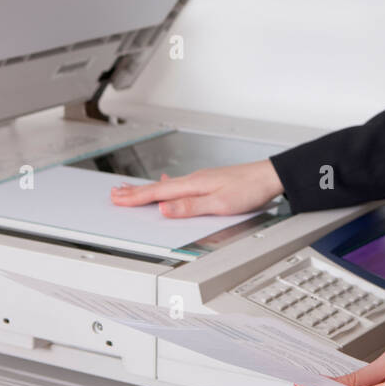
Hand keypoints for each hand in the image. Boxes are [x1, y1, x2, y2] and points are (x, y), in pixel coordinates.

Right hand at [109, 158, 283, 217]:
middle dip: (135, 191)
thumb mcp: (220, 204)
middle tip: (115, 193)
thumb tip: (164, 209)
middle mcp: (195, 179)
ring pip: (167, 185)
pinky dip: (166, 186)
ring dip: (147, 188)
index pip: (158, 192)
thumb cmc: (249, 189)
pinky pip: (179, 184)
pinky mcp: (208, 182)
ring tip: (132, 190)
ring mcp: (201, 180)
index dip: (137, 197)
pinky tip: (167, 183)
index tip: (118, 199)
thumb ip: (190, 208)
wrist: (269, 176)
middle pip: (158, 186)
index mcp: (194, 184)